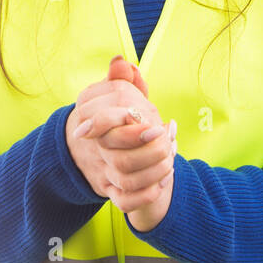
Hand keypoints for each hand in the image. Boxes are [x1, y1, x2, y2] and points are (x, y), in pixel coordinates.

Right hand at [66, 57, 175, 216]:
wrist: (91, 144)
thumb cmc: (111, 111)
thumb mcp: (114, 91)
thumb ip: (120, 77)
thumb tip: (121, 63)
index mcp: (94, 120)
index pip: (109, 127)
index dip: (134, 130)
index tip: (156, 127)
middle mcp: (94, 147)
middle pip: (123, 159)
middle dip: (153, 153)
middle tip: (168, 142)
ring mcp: (101, 169)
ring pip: (127, 179)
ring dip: (155, 171)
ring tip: (171, 159)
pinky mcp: (108, 188)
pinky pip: (125, 200)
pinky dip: (147, 194)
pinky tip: (162, 181)